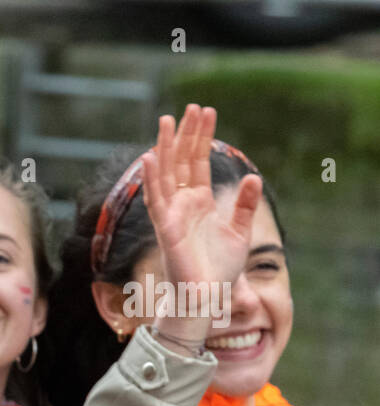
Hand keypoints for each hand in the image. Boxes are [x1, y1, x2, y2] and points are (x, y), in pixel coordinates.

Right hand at [140, 105, 261, 330]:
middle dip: (187, 134)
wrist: (207, 297)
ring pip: (166, 174)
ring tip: (168, 120)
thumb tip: (255, 176)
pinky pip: (156, 199)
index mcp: (200, 204)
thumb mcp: (240, 232)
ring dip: (166, 147)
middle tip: (191, 107)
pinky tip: (151, 157)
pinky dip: (152, 179)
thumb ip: (245, 205)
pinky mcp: (166, 228)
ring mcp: (172, 215)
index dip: (202, 138)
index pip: (198, 163)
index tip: (206, 112)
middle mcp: (183, 205)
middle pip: (182, 161)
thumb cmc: (219, 271)